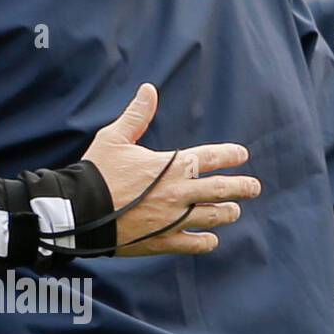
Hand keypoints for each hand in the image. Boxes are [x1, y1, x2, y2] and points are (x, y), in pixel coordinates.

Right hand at [82, 83, 259, 255]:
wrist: (79, 210)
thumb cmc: (96, 171)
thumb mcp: (114, 138)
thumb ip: (136, 115)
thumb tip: (149, 89)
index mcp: (171, 166)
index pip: (211, 157)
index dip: (230, 154)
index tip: (242, 154)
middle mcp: (179, 193)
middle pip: (223, 189)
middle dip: (243, 187)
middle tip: (254, 187)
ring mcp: (173, 219)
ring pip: (214, 216)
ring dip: (227, 212)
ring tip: (233, 210)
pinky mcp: (163, 241)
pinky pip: (195, 244)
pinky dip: (206, 241)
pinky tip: (210, 238)